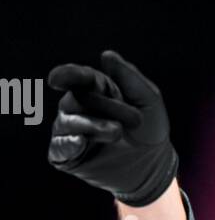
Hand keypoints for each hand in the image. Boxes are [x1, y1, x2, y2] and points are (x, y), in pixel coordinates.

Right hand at [47, 50, 178, 206]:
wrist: (153, 165)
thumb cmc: (151, 128)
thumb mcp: (148, 100)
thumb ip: (129, 77)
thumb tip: (106, 54)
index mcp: (97, 89)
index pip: (79, 77)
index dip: (68, 75)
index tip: (57, 78)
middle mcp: (79, 107)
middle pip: (76, 99)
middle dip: (104, 106)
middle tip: (135, 120)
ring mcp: (72, 131)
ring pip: (67, 122)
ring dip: (92, 126)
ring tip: (118, 132)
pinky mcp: (68, 155)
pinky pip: (59, 146)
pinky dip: (67, 144)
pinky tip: (79, 141)